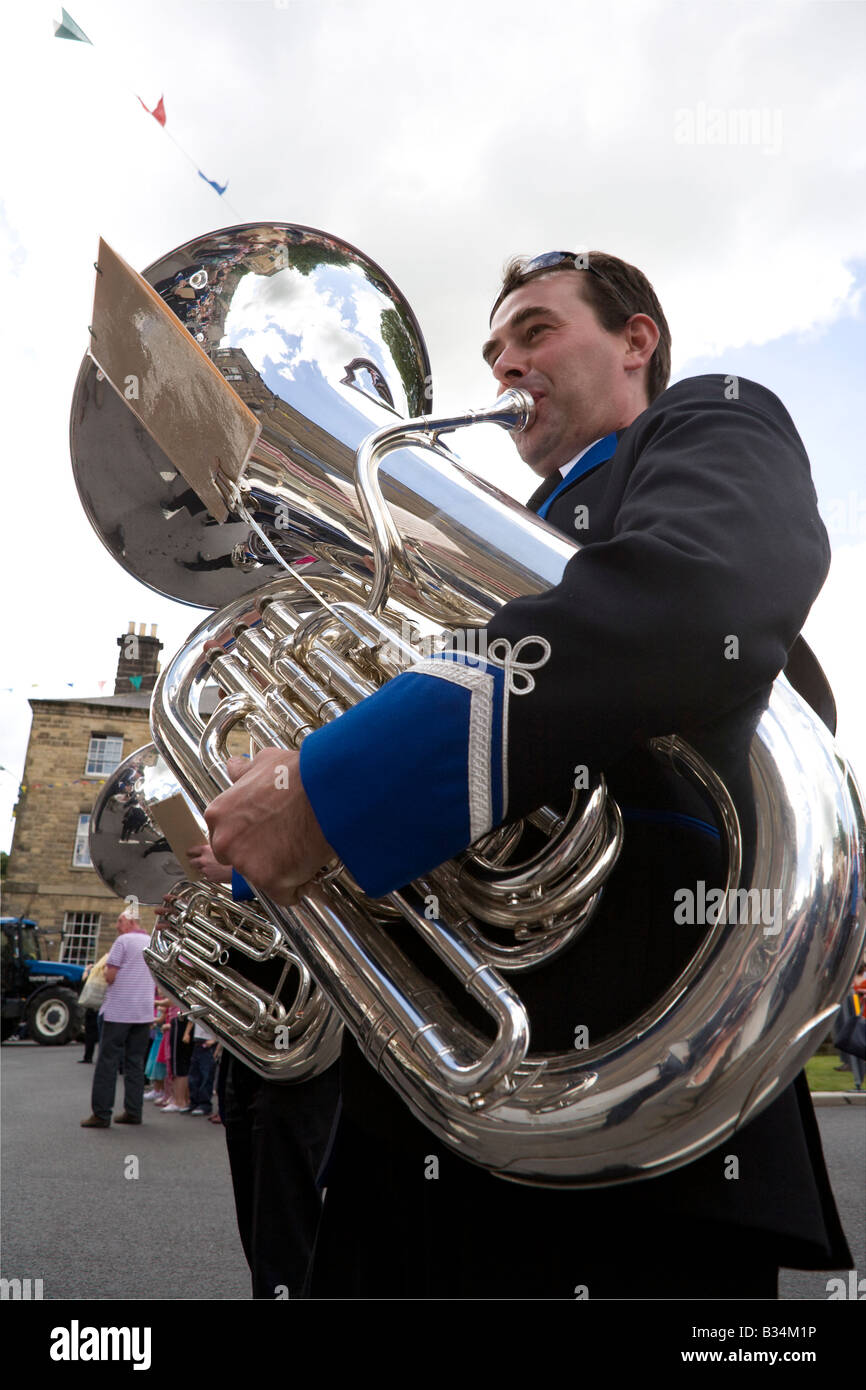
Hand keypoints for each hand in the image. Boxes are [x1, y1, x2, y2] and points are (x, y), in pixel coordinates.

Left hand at [187, 842, 231, 884]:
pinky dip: (210, 874)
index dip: (190, 852)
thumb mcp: (221, 849)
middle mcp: (203, 860)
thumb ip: (212, 850)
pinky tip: (216, 872)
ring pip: (199, 870)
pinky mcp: (209, 878)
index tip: (189, 853)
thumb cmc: (231, 858)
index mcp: (205, 850)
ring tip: (211, 867)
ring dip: (202, 868)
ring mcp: (205, 870)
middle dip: (194, 862)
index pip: (191, 851)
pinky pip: (207, 876)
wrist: (238, 869)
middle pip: (191, 862)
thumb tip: (207, 851)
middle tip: (196, 861)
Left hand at [205, 748, 334, 904]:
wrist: (325, 789)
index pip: (225, 836)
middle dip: (258, 856)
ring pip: (261, 877)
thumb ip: (244, 771)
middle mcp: (225, 841)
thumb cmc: (297, 774)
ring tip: (301, 849)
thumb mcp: (264, 762)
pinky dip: (297, 886)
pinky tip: (308, 867)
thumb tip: (235, 767)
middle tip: (284, 842)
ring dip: (279, 870)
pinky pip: (284, 894)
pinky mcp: (270, 881)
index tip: (267, 831)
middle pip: (238, 860)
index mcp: (219, 814)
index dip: (249, 835)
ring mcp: (246, 863)